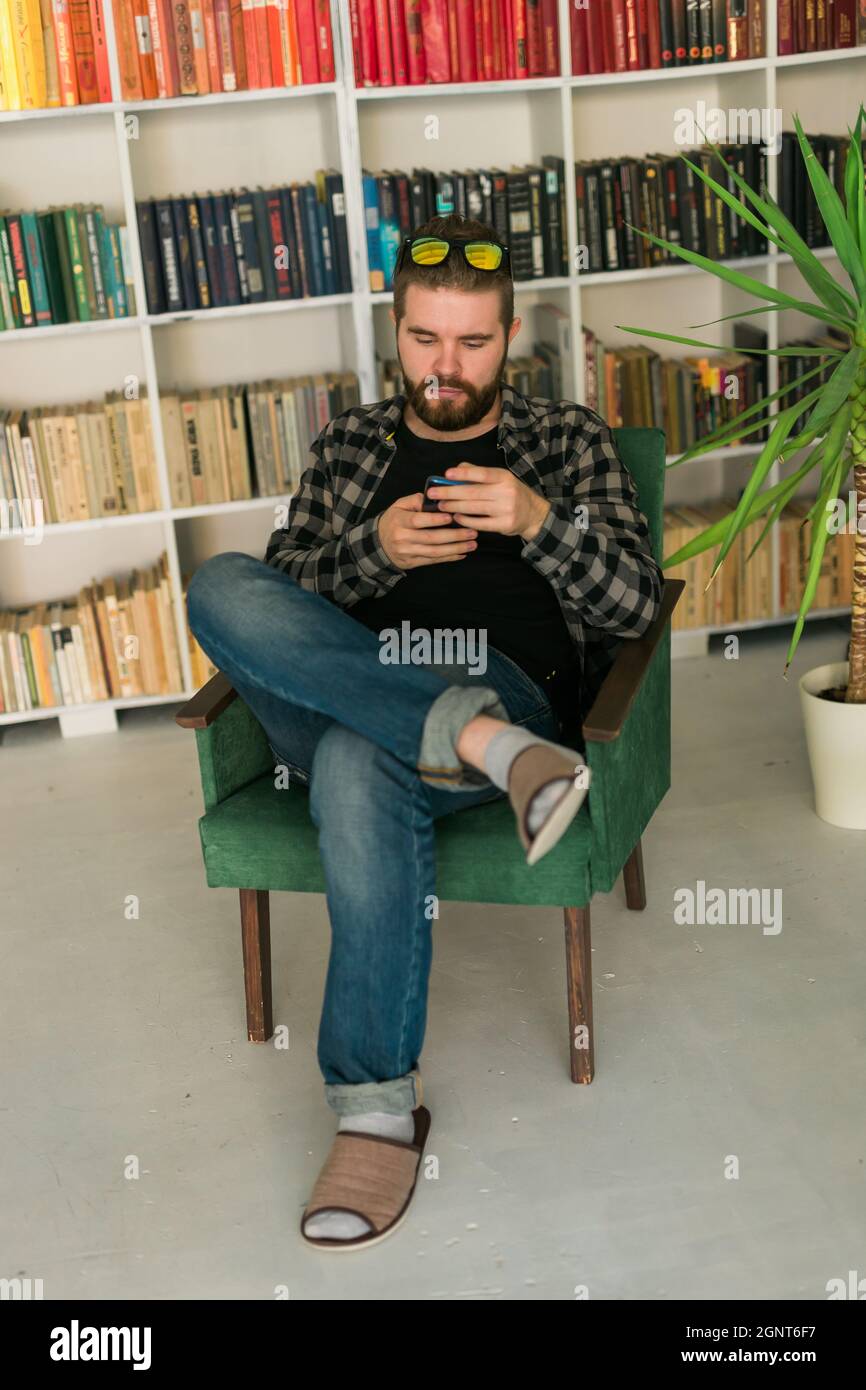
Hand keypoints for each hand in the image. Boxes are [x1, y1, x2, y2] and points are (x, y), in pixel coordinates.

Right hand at [377, 492, 478, 569]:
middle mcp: (403, 538)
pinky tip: (462, 553)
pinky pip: (433, 561)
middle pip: (431, 538)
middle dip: (454, 536)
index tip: (452, 516)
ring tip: (472, 544)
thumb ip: (416, 500)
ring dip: (456, 548)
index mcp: (400, 521)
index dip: (435, 520)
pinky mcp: (412, 562)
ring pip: (435, 552)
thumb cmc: (394, 520)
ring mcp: (408, 552)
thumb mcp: (399, 505)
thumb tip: (435, 498)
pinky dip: (449, 558)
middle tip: (471, 532)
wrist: (379, 544)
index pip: (418, 521)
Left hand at [426, 463, 550, 541]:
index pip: (482, 473)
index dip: (464, 473)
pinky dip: (465, 520)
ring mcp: (506, 510)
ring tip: (440, 505)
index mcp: (504, 477)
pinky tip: (456, 517)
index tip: (446, 474)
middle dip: (450, 493)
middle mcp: (506, 492)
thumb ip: (479, 472)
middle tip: (433, 494)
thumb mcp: (500, 478)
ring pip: (474, 508)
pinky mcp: (504, 525)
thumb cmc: (511, 493)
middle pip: (473, 492)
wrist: (533, 514)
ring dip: (454, 506)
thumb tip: (457, 469)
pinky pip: (480, 523)